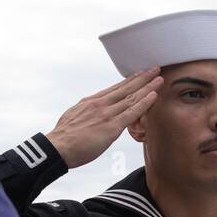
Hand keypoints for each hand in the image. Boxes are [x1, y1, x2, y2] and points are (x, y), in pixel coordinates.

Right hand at [45, 66, 162, 167]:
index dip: (129, 80)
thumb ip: (87, 113)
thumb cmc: (64, 138)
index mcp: (92, 101)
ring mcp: (107, 114)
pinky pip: (131, 112)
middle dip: (142, 77)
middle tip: (154, 68)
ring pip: (131, 97)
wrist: (58, 147)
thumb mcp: (75, 116)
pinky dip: (144, 103)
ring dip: (147, 87)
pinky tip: (153, 95)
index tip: (139, 74)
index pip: (115, 88)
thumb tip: (91, 114)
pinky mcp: (111, 126)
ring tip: (159, 78)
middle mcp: (101, 104)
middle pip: (126, 88)